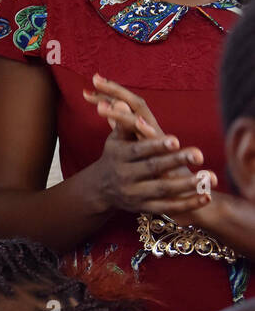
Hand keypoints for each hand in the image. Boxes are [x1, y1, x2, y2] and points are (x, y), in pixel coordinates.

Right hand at [82, 74, 217, 209]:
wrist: (102, 188)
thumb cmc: (116, 156)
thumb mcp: (115, 140)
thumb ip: (124, 124)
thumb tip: (124, 102)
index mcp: (119, 157)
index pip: (139, 151)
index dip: (156, 146)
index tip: (175, 139)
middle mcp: (126, 176)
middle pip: (153, 169)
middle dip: (176, 162)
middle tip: (199, 154)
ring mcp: (136, 194)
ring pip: (163, 190)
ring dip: (188, 185)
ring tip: (209, 177)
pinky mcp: (146, 208)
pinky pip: (169, 208)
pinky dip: (188, 204)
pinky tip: (207, 196)